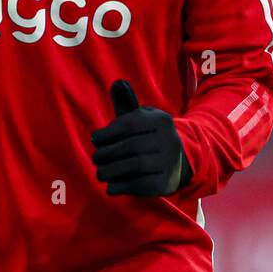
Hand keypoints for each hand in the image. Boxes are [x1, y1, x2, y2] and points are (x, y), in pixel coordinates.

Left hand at [90, 80, 192, 195]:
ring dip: (111, 172)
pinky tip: (111, 187)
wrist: (178, 162)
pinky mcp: (167, 183)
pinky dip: (122, 186)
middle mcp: (169, 140)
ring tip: (100, 173)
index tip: (94, 140)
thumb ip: (126, 103)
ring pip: (135, 166)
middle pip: (130, 147)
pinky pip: (141, 185)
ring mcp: (170, 162)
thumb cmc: (148, 136)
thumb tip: (117, 83)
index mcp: (160, 120)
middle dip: (107, 154)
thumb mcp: (140, 119)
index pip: (129, 124)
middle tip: (95, 159)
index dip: (107, 133)